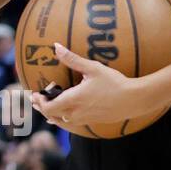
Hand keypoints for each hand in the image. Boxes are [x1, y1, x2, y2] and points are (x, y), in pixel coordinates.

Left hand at [28, 43, 161, 128]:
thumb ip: (72, 59)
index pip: (49, 107)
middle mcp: (77, 112)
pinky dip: (63, 118)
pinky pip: (72, 123)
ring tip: (46, 106)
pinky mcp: (93, 122)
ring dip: (52, 114)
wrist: (134, 100)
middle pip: (52, 115)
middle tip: (36, 99)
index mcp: (74, 100)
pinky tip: (64, 113)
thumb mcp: (93, 68)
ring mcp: (85, 119)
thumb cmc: (114, 82)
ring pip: (62, 121)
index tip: (35, 93)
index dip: (39, 102)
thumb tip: (56, 46)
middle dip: (42, 107)